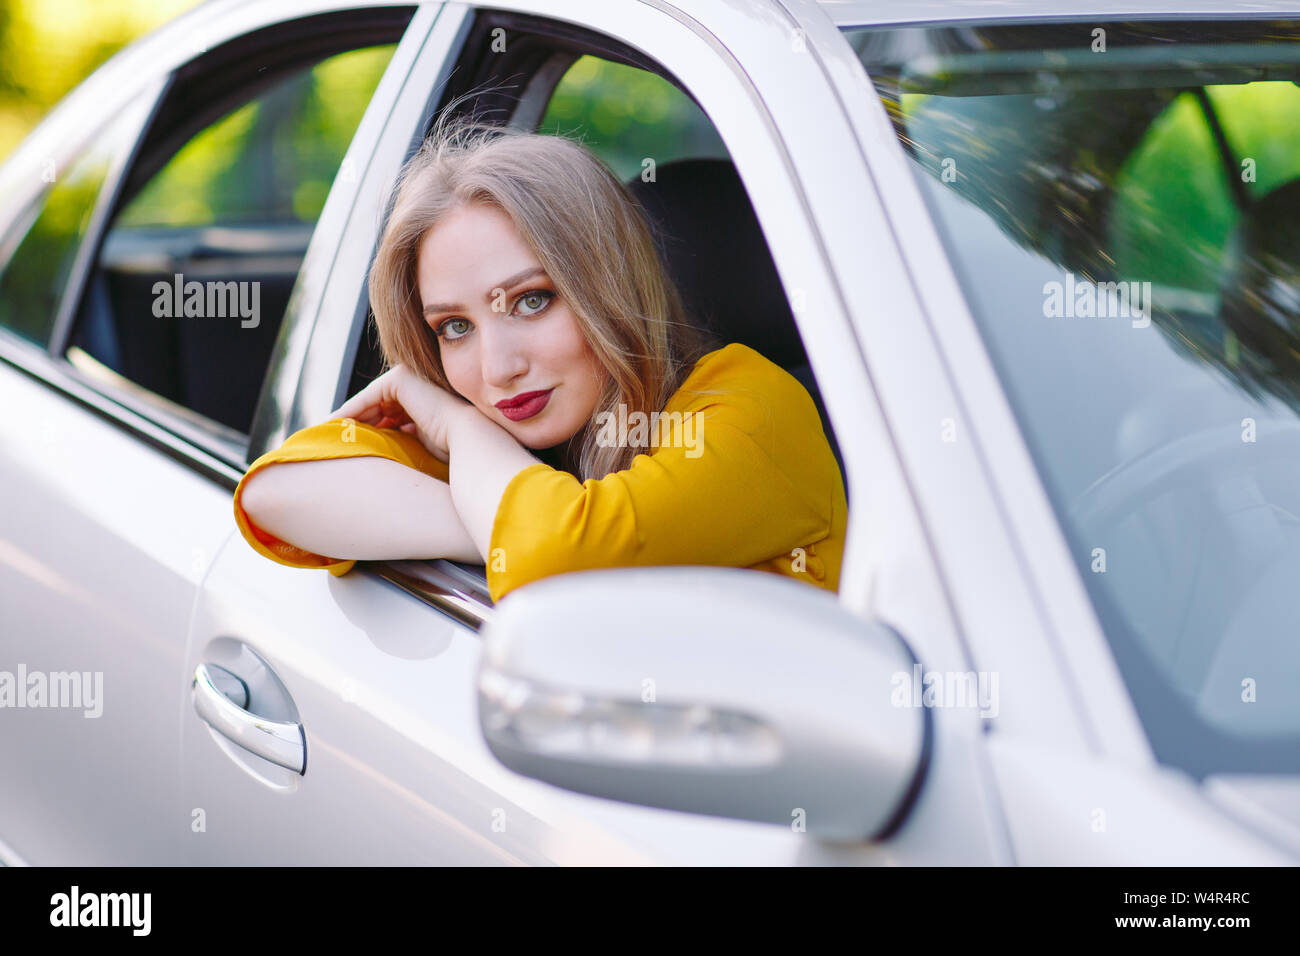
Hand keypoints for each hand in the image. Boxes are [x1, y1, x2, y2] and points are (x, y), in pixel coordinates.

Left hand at [329, 364, 471, 463]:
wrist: (467, 439)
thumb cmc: (452, 448)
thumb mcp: (423, 442)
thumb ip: (405, 437)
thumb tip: (386, 446)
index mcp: (424, 397)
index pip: (390, 413)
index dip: (369, 430)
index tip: (352, 446)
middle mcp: (416, 382)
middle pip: (376, 406)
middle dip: (355, 424)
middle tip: (335, 441)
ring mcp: (407, 377)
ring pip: (368, 403)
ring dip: (348, 420)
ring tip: (331, 437)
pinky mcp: (398, 380)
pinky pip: (366, 399)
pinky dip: (349, 414)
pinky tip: (335, 428)